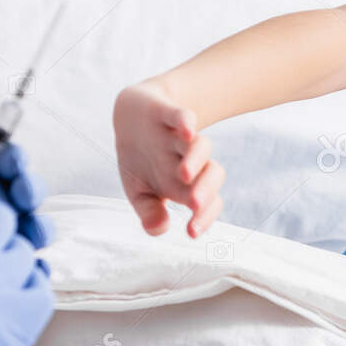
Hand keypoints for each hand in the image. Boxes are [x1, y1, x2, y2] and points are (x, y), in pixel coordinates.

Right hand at [113, 78, 225, 237]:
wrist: (133, 114)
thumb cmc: (141, 160)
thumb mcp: (138, 190)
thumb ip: (149, 211)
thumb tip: (160, 228)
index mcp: (184, 184)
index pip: (208, 200)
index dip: (205, 215)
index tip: (191, 232)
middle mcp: (188, 161)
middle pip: (212, 173)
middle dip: (206, 189)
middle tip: (194, 205)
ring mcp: (179, 137)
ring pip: (201, 146)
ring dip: (196, 159)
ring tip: (185, 174)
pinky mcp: (167, 113)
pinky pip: (182, 116)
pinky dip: (185, 122)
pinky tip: (187, 130)